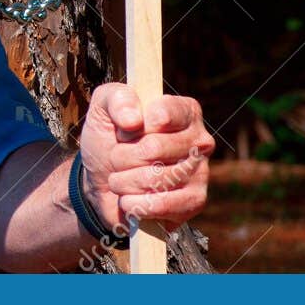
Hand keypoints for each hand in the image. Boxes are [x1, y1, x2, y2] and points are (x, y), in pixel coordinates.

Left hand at [78, 82, 213, 234]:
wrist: (103, 180)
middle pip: (154, 148)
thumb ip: (117, 99)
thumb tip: (133, 120)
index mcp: (185, 111)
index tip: (123, 129)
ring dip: (125, 181)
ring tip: (119, 179)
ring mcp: (201, 172)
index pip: (161, 115)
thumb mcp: (103, 107)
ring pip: (156, 178)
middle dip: (122, 156)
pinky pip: (164, 205)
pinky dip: (137, 204)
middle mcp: (200, 140)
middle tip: (116, 157)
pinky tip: (128, 200)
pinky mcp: (195, 201)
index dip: (132, 126)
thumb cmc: (109, 137)